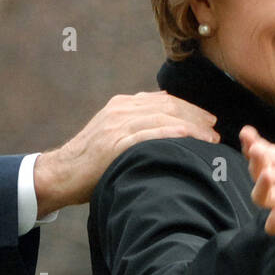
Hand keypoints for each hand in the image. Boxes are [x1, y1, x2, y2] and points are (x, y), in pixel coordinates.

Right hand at [33, 92, 217, 216]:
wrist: (59, 174)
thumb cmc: (89, 163)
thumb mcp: (112, 136)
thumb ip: (135, 128)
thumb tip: (165, 130)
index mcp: (121, 105)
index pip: (164, 101)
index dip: (190, 109)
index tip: (208, 120)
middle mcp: (120, 110)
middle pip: (168, 106)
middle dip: (196, 116)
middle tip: (215, 130)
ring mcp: (116, 126)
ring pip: (162, 117)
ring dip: (191, 126)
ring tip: (210, 139)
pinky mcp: (113, 144)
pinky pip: (148, 134)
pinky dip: (170, 133)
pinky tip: (188, 136)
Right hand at [240, 126, 274, 260]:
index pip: (259, 150)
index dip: (250, 142)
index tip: (246, 132)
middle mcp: (273, 182)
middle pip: (256, 170)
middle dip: (255, 159)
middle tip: (256, 149)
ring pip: (260, 196)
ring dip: (261, 186)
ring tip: (267, 175)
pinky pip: (273, 224)